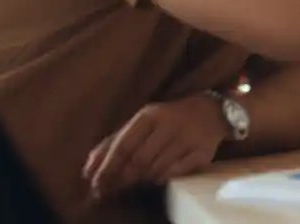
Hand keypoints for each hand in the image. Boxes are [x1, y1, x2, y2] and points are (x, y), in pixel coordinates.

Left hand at [83, 95, 226, 197]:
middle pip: (139, 161)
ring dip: (143, 179)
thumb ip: (114, 142)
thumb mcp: (141, 122)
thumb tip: (88, 168)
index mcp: (150, 115)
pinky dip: (163, 178)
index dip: (107, 168)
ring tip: (139, 180)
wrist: (211, 111)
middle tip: (115, 188)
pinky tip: (159, 177)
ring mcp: (188, 138)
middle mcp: (169, 124)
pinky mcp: (203, 151)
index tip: (95, 184)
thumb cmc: (168, 119)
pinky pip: (176, 172)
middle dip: (124, 178)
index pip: (123, 145)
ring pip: (156, 168)